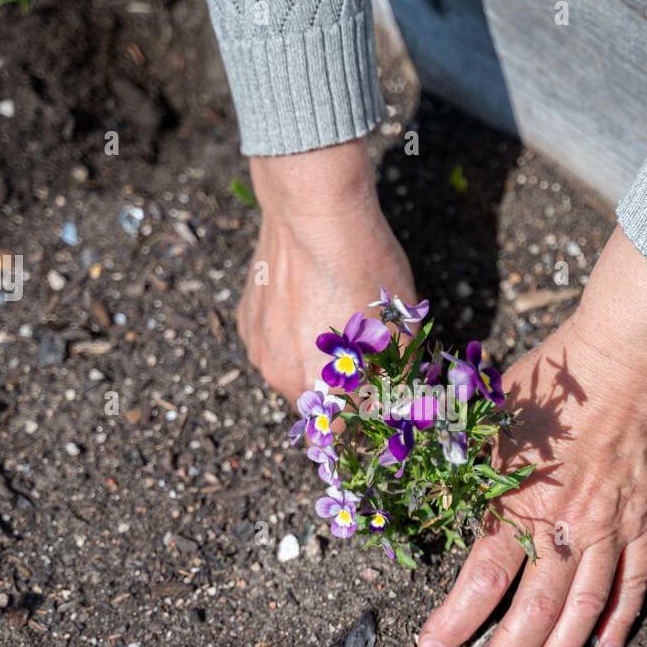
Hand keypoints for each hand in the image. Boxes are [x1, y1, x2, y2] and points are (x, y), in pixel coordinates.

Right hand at [236, 139, 418, 398]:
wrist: (313, 213)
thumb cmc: (365, 271)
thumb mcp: (400, 331)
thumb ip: (395, 381)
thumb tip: (399, 405)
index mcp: (321, 390)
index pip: (338, 433)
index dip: (360, 421)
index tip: (377, 403)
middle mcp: (282, 378)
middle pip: (315, 402)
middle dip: (339, 388)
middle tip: (365, 353)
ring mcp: (259, 349)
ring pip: (292, 369)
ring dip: (313, 358)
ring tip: (338, 317)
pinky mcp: (246, 319)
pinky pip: (274, 341)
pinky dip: (291, 331)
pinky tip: (311, 299)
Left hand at [417, 230, 646, 646]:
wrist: (634, 355)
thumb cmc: (557, 376)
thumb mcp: (491, 416)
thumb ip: (466, 465)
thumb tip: (427, 496)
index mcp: (520, 499)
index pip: (482, 580)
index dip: (455, 623)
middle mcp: (566, 525)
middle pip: (533, 611)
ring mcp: (612, 528)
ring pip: (583, 611)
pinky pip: (634, 585)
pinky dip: (619, 622)